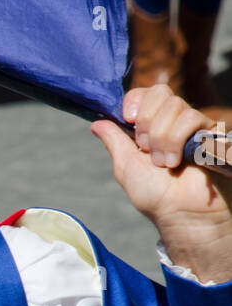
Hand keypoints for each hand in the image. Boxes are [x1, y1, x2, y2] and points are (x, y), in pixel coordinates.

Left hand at [91, 85, 231, 283]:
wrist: (179, 213)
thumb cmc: (154, 195)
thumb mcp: (126, 166)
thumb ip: (114, 141)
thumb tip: (96, 123)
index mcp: (152, 126)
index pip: (146, 92)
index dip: (135, 100)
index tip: (127, 119)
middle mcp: (173, 122)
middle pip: (160, 92)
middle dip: (148, 121)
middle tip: (146, 149)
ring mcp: (193, 126)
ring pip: (175, 106)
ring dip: (163, 137)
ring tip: (164, 163)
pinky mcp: (210, 134)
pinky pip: (192, 118)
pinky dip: (177, 140)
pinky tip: (176, 161)